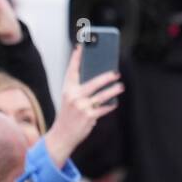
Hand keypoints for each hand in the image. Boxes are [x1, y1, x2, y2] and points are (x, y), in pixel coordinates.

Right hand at [43, 44, 122, 168]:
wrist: (62, 135)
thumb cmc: (68, 114)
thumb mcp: (70, 99)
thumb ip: (80, 88)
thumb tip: (101, 77)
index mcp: (67, 89)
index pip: (72, 70)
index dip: (77, 58)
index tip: (81, 46)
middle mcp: (73, 96)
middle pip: (93, 83)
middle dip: (106, 77)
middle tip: (116, 73)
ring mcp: (81, 107)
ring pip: (102, 96)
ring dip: (113, 91)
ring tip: (120, 87)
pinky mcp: (88, 116)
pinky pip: (104, 108)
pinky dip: (110, 105)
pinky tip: (114, 102)